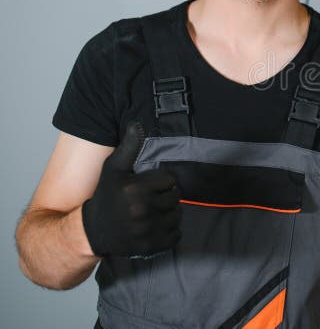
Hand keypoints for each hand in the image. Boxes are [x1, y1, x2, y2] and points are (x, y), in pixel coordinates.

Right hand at [82, 121, 180, 256]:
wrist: (91, 231)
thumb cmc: (106, 196)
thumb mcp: (113, 169)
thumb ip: (128, 147)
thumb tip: (137, 124)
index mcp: (135, 188)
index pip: (170, 181)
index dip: (161, 183)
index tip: (148, 187)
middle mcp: (141, 209)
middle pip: (175, 198)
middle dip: (165, 198)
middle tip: (149, 201)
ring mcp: (146, 230)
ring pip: (177, 216)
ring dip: (168, 214)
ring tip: (151, 214)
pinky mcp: (150, 246)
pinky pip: (176, 235)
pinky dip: (169, 232)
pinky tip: (154, 228)